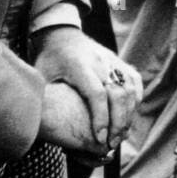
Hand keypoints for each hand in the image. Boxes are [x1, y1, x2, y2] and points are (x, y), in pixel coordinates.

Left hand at [33, 26, 142, 152]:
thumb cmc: (49, 60)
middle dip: (118, 122)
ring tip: (121, 135)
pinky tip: (130, 115)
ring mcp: (112, 60)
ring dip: (129, 114)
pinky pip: (134, 81)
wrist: (61, 33)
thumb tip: (40, 128)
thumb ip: (46, 100)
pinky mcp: (119, 61)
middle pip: (118, 94)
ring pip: (130, 88)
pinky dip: (135, 99)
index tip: (99, 139)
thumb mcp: (41, 78)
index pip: (96, 94)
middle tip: (112, 144)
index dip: (100, 118)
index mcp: (79, 66)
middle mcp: (100, 62)